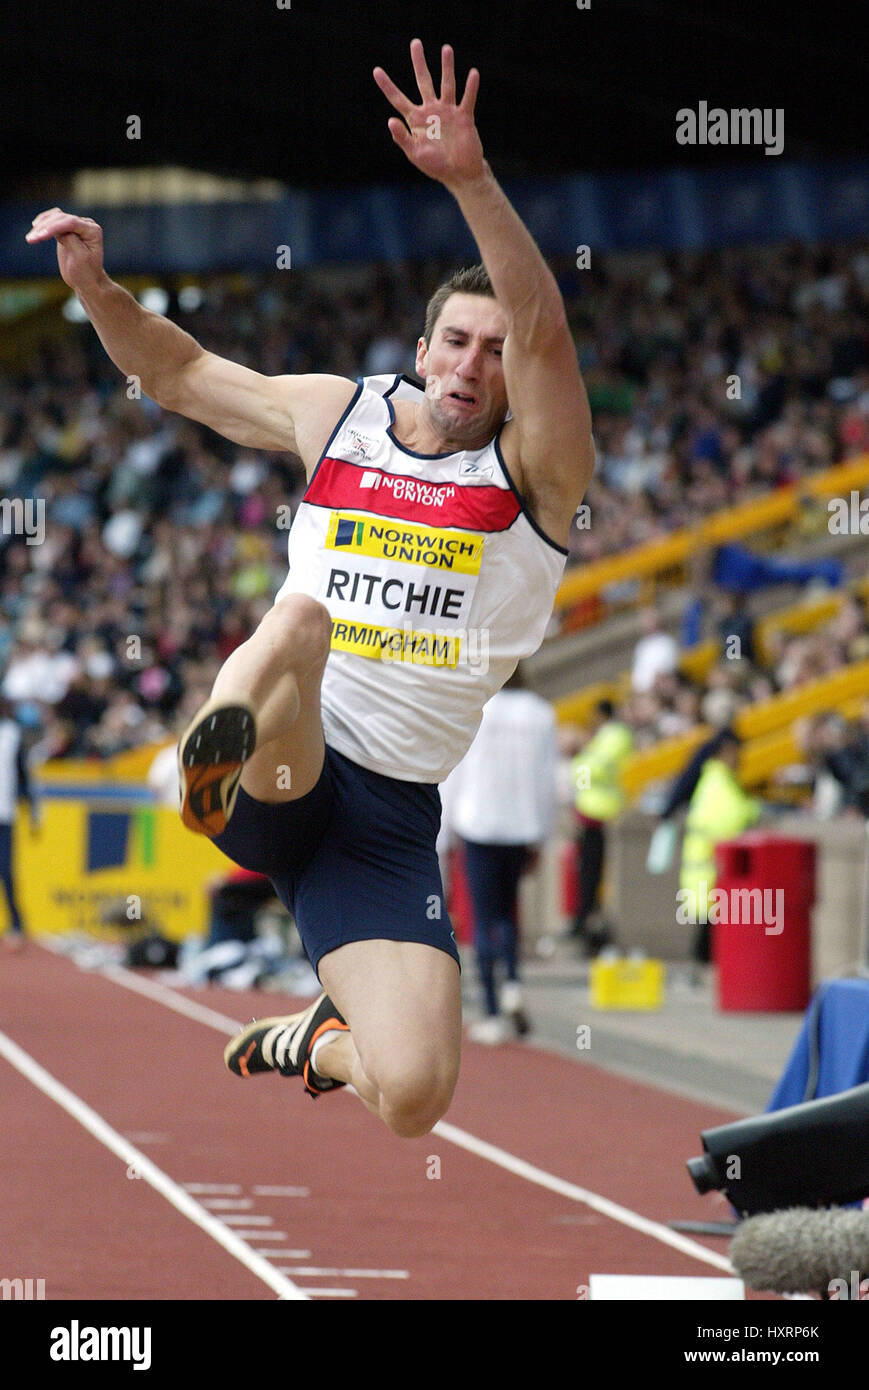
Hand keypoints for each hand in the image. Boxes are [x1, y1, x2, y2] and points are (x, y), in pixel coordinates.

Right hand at [25, 208, 105, 293]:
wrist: (87, 282)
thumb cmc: (86, 273)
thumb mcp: (80, 258)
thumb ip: (71, 240)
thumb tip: (59, 229)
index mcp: (93, 230)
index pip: (71, 223)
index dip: (54, 227)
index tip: (40, 236)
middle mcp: (85, 224)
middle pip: (61, 218)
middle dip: (45, 227)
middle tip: (31, 239)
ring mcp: (76, 226)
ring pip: (55, 217)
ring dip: (41, 225)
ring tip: (30, 238)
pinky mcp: (66, 229)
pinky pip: (53, 220)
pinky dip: (43, 223)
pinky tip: (35, 226)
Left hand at [373, 39, 483, 191]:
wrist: (460, 174)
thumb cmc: (436, 166)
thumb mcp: (415, 154)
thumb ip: (402, 138)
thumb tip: (390, 120)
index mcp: (416, 119)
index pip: (398, 99)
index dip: (387, 86)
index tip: (376, 71)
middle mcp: (431, 110)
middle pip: (423, 81)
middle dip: (419, 63)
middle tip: (415, 43)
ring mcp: (448, 112)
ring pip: (446, 84)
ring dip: (447, 67)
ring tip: (446, 48)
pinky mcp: (464, 117)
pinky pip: (467, 99)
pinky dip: (470, 87)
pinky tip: (472, 73)